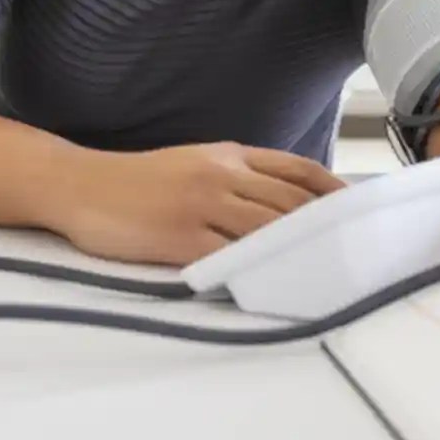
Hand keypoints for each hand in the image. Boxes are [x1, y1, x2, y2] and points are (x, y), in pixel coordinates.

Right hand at [52, 142, 346, 265]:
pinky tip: (275, 285)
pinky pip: (229, 258)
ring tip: (327, 273)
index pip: (296, 170)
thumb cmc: (136, 180)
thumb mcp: (192, 161)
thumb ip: (235, 175)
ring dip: (300, 253)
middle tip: (354, 251)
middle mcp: (220, 175)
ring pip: (267, 230)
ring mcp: (201, 206)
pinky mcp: (180, 238)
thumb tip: (282, 203)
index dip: (332, 191)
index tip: (358, 210)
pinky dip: (256, 272)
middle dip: (326, 228)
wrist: (81, 186)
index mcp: (227, 155)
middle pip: (290, 203)